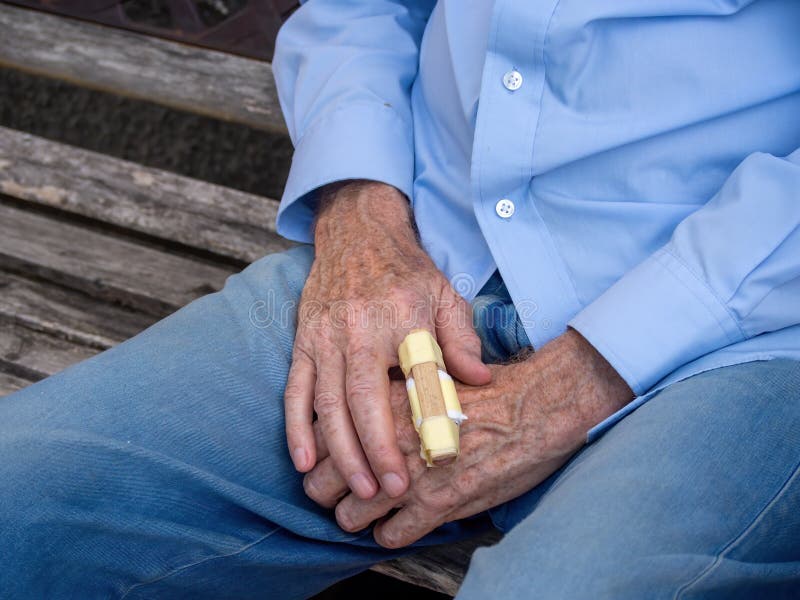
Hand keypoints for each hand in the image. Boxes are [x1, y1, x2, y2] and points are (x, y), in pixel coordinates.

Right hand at [285, 181, 490, 501]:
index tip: (436, 458)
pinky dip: (296, 429)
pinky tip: (305, 462)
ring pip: (327, 403)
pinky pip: (295, 391)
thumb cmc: (406, 271)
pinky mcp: (303, 342)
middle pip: (362, 399)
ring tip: (358, 488)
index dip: (423, 419)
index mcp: (401, 316)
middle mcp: (358, 328)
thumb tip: (479, 380)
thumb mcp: (445, 295)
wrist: (356, 233)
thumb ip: (461, 338)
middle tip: (391, 490)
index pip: (413, 375)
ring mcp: (324, 336)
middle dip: (375, 450)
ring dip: (340, 450)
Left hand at [304, 329, 632, 547]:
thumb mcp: (430, 376)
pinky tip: (397, 527)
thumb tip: (365, 412)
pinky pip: (392, 535)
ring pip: (351, 514)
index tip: (331, 459)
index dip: (322, 453)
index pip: (323, 434)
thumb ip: (393, 397)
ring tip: (364, 515)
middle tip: (339, 493)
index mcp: (382, 403)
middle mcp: (386, 440)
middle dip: (326, 492)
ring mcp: (410, 474)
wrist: (534, 406)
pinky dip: (389, 536)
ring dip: (354, 519)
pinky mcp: (437, 503)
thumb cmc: (487, 389)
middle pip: (323, 480)